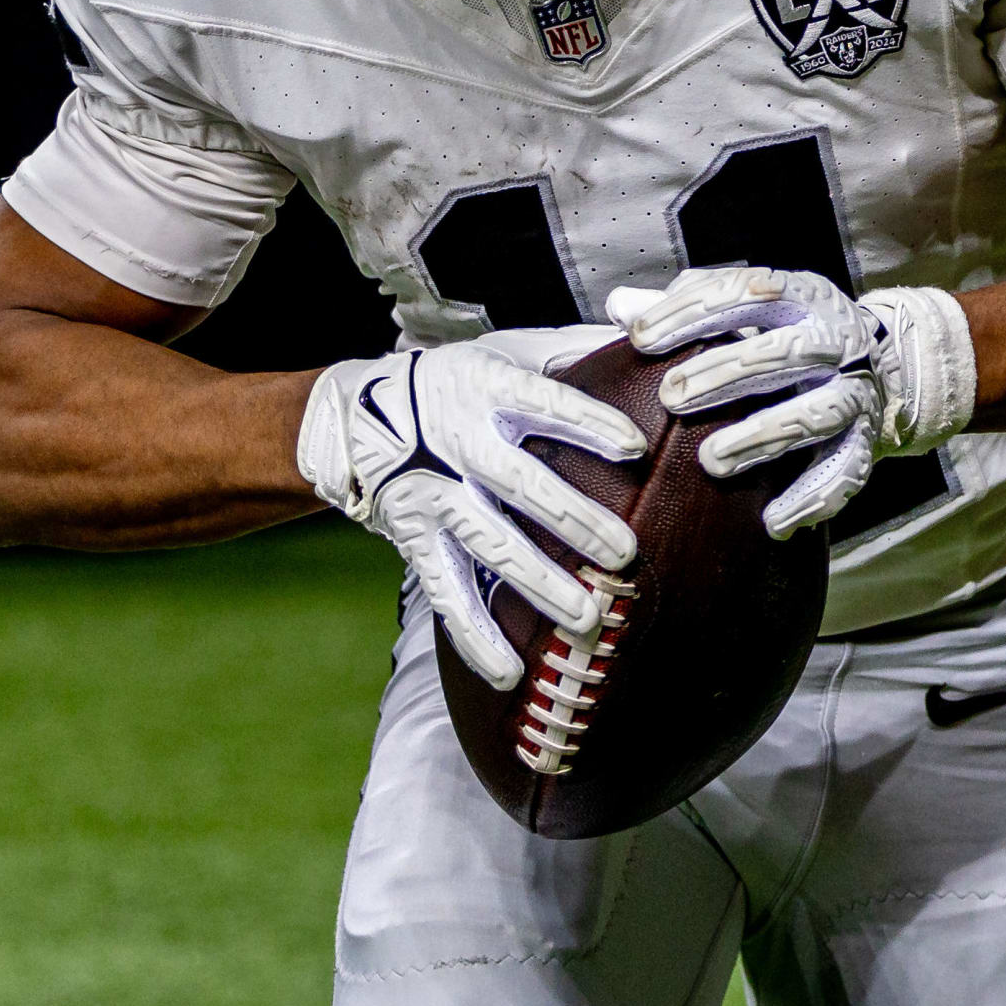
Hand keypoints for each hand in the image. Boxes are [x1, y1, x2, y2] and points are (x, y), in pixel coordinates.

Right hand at [300, 333, 645, 688]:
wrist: (357, 418)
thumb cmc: (458, 382)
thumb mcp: (507, 351)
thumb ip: (573, 349)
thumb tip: (648, 332)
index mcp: (487, 390)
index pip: (543, 404)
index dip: (587, 423)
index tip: (634, 446)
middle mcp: (458, 443)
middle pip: (521, 484)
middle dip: (573, 520)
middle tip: (623, 553)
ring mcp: (433, 496)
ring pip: (488, 544)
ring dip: (536, 582)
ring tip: (586, 616)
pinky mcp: (414, 541)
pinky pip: (446, 591)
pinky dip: (474, 636)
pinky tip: (508, 672)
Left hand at [606, 267, 976, 537]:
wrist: (883, 367)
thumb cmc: (784, 336)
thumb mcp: (745, 310)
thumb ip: (686, 309)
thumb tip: (618, 307)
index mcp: (802, 296)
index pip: (746, 291)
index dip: (691, 312)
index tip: (638, 337)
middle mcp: (836, 340)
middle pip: (785, 352)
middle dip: (726, 373)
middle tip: (671, 396)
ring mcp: (856, 393)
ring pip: (815, 414)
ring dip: (762, 437)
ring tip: (710, 460)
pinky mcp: (867, 443)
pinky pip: (843, 475)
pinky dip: (808, 500)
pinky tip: (770, 522)